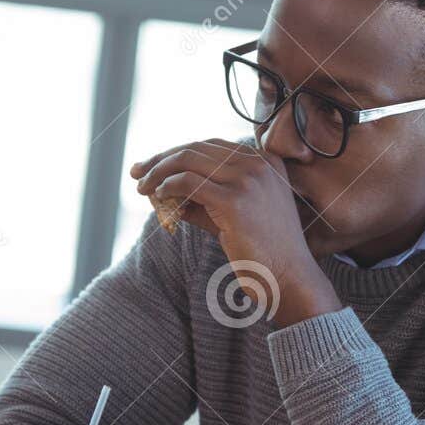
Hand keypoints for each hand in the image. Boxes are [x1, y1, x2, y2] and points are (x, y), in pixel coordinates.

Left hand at [131, 139, 340, 326]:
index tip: (153, 164)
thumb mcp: (232, 216)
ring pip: (189, 161)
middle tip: (137, 172)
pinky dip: (168, 187)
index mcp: (265, 161)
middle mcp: (259, 164)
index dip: (178, 152)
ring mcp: (248, 179)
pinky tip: (158, 196)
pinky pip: (188, 184)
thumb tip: (167, 193)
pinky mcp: (235, 200)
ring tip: (142, 187)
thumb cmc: (263, 252)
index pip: (211, 146)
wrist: (288, 278)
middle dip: (161, 159)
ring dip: (159, 172)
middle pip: (197, 149)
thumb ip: (203, 200)